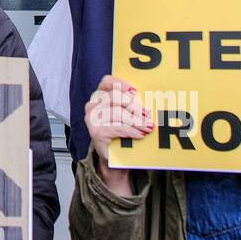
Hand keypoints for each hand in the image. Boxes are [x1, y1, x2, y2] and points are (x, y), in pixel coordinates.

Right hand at [85, 75, 152, 195]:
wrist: (113, 157)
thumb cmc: (121, 132)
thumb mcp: (125, 115)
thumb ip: (131, 105)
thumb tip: (148, 101)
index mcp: (100, 96)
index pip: (107, 82)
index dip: (120, 83)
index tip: (134, 91)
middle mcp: (93, 105)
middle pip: (114, 97)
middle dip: (133, 105)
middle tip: (147, 114)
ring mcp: (92, 119)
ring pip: (117, 113)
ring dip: (136, 121)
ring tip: (148, 127)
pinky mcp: (96, 132)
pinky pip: (117, 128)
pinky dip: (131, 131)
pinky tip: (141, 134)